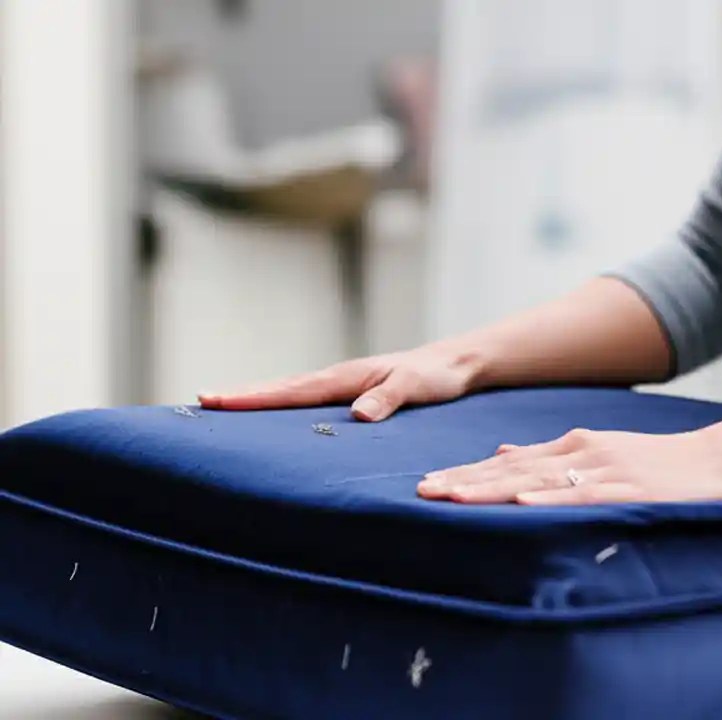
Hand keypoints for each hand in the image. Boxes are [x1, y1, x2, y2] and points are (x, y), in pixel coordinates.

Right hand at [198, 344, 485, 421]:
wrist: (455, 365)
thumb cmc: (436, 377)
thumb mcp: (415, 388)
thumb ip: (388, 400)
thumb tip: (356, 415)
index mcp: (345, 377)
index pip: (291, 390)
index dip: (254, 398)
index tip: (217, 400)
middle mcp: (338, 380)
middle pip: (280, 388)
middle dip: (242, 395)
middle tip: (200, 401)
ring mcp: (343, 386)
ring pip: (290, 393)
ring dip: (257, 399)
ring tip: (221, 406)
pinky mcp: (351, 395)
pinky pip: (308, 401)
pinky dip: (283, 405)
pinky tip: (272, 418)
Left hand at [418, 427, 721, 504]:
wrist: (719, 459)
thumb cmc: (661, 462)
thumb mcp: (601, 450)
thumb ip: (551, 455)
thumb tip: (502, 452)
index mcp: (574, 444)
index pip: (509, 460)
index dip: (468, 471)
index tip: (430, 481)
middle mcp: (582, 451)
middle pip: (512, 468)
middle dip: (466, 479)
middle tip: (423, 490)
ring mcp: (605, 470)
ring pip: (537, 480)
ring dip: (492, 488)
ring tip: (453, 496)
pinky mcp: (628, 491)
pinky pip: (582, 496)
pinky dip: (550, 498)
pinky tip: (521, 501)